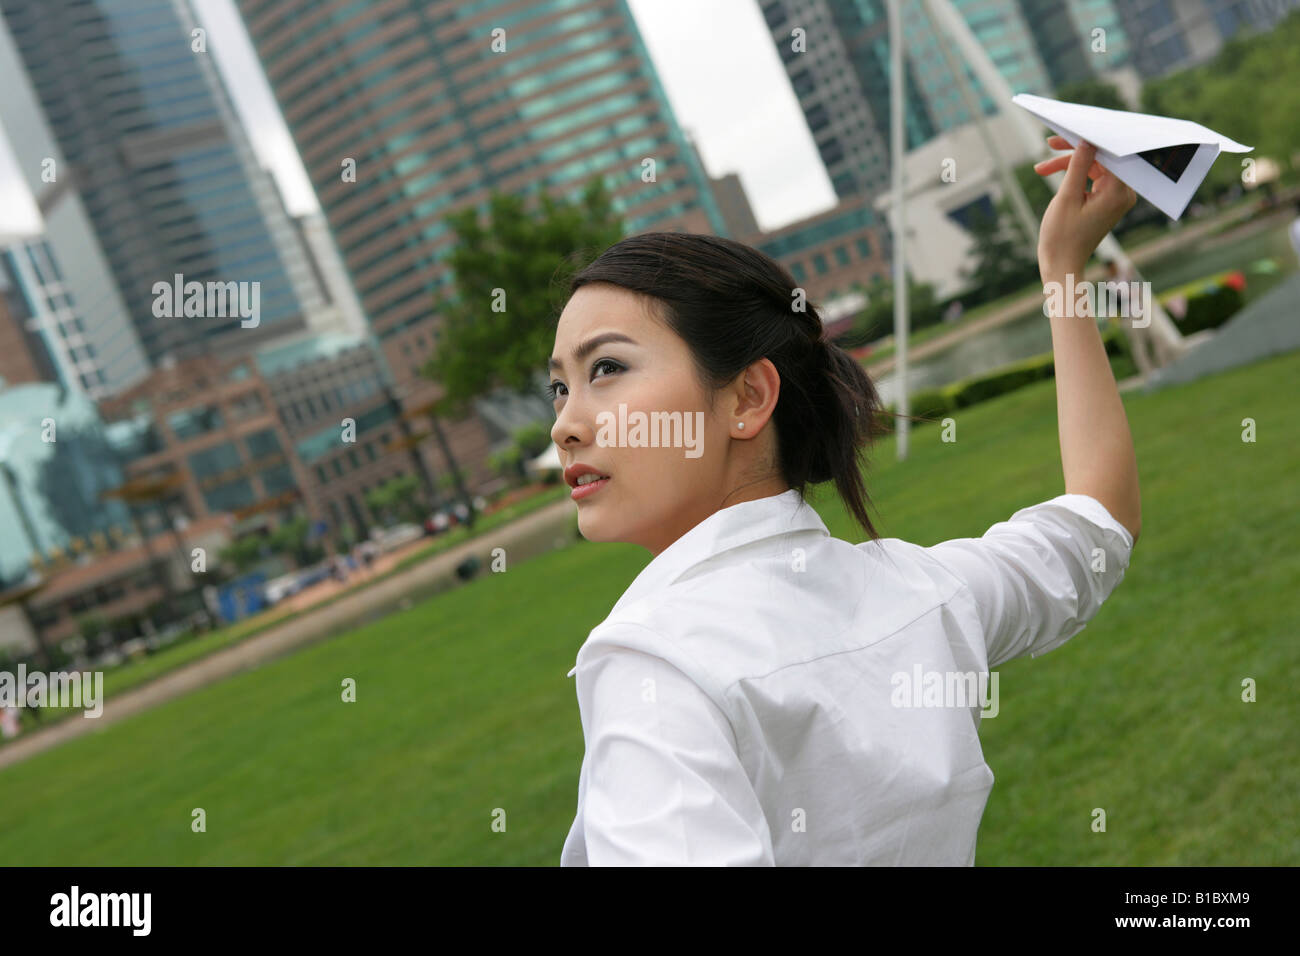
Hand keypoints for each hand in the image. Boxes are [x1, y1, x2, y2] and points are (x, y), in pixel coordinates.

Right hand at [1033, 136, 1136, 281]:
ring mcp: (1115, 197)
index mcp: (1118, 192)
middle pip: (1101, 158)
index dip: (1088, 139)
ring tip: (1041, 169)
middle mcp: (1123, 193)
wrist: (1061, 266)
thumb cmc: (1062, 237)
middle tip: (1048, 144)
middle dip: (1073, 153)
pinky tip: (1053, 175)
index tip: (1068, 132)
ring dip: (1069, 166)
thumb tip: (1086, 140)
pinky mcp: (1106, 201)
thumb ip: (1077, 166)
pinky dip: (1074, 177)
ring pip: (1094, 167)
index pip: (1109, 153)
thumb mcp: (1066, 197)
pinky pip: (1092, 179)